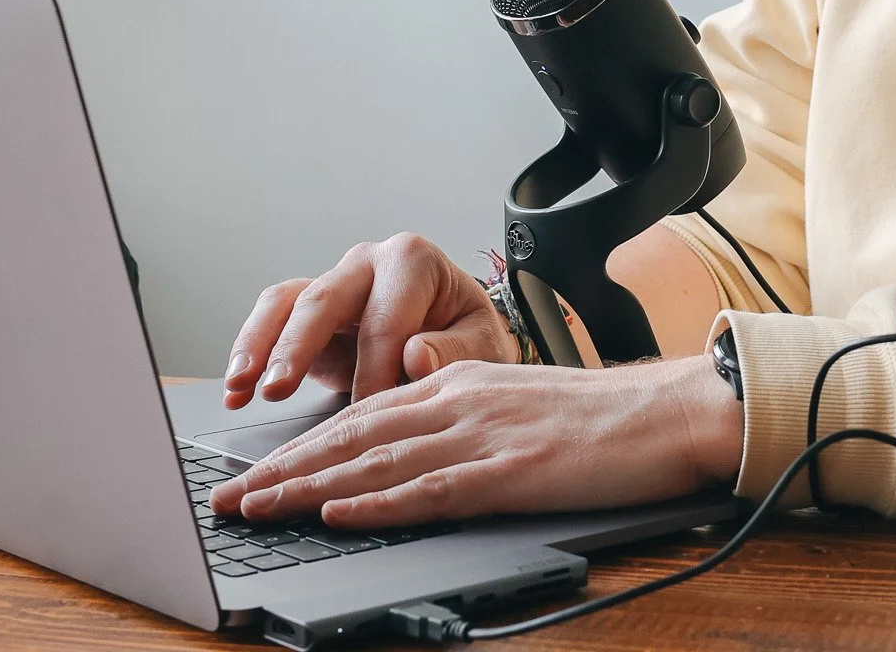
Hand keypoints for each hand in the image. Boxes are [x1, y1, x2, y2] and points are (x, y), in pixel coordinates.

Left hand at [208, 356, 742, 528]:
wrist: (666, 412)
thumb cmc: (599, 420)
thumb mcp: (513, 404)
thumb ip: (458, 419)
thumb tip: (406, 457)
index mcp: (458, 380)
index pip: (360, 413)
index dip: (301, 446)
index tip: (255, 474)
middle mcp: (458, 399)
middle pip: (351, 435)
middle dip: (283, 467)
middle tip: (229, 498)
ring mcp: (481, 434)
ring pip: (375, 461)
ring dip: (308, 488)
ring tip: (258, 509)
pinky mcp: (508, 472)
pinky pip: (429, 488)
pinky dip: (376, 504)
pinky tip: (338, 514)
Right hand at [223, 233, 512, 409]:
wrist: (460, 334)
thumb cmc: (470, 337)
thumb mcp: (482, 345)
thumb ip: (454, 351)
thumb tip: (416, 357)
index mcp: (413, 262)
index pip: (387, 318)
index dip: (374, 368)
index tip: (366, 412)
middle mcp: (367, 263)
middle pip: (324, 298)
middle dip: (298, 347)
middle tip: (279, 390)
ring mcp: (334, 283)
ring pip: (286, 303)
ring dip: (259, 346)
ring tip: (242, 388)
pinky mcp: (309, 311)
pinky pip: (272, 321)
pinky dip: (249, 354)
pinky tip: (236, 392)